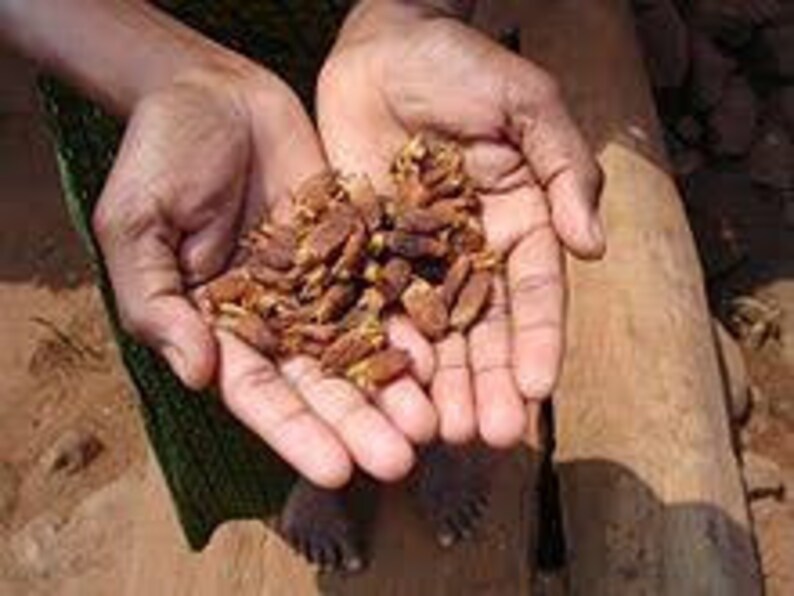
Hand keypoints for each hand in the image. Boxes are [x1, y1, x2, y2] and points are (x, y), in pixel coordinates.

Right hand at [93, 63, 429, 486]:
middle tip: (402, 460)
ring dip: (396, 387)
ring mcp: (321, 283)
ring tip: (434, 422)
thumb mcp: (136, 226)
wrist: (210, 92)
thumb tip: (197, 373)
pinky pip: (386, 287)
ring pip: (363, 346)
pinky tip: (444, 353)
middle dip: (360, 423)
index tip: (338, 470)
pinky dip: (413, 320)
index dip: (298, 433)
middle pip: (322, 382)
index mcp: (220, 326)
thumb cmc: (158, 157)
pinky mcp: (355, 245)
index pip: (260, 394)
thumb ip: (159, 302)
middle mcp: (277, 317)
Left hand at [317, 1, 604, 446]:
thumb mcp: (527, 107)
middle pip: (482, 330)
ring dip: (437, 385)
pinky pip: (371, 306)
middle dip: (486, 384)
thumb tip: (593, 247)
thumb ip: (564, 170)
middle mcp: (469, 253)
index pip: (533, 295)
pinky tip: (382, 391)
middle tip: (484, 436)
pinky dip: (379, 350)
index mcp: (519, 223)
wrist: (382, 46)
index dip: (538, 343)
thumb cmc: (462, 64)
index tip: (537, 391)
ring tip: (438, 433)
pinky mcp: (364, 252)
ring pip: (430, 333)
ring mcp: (414, 258)